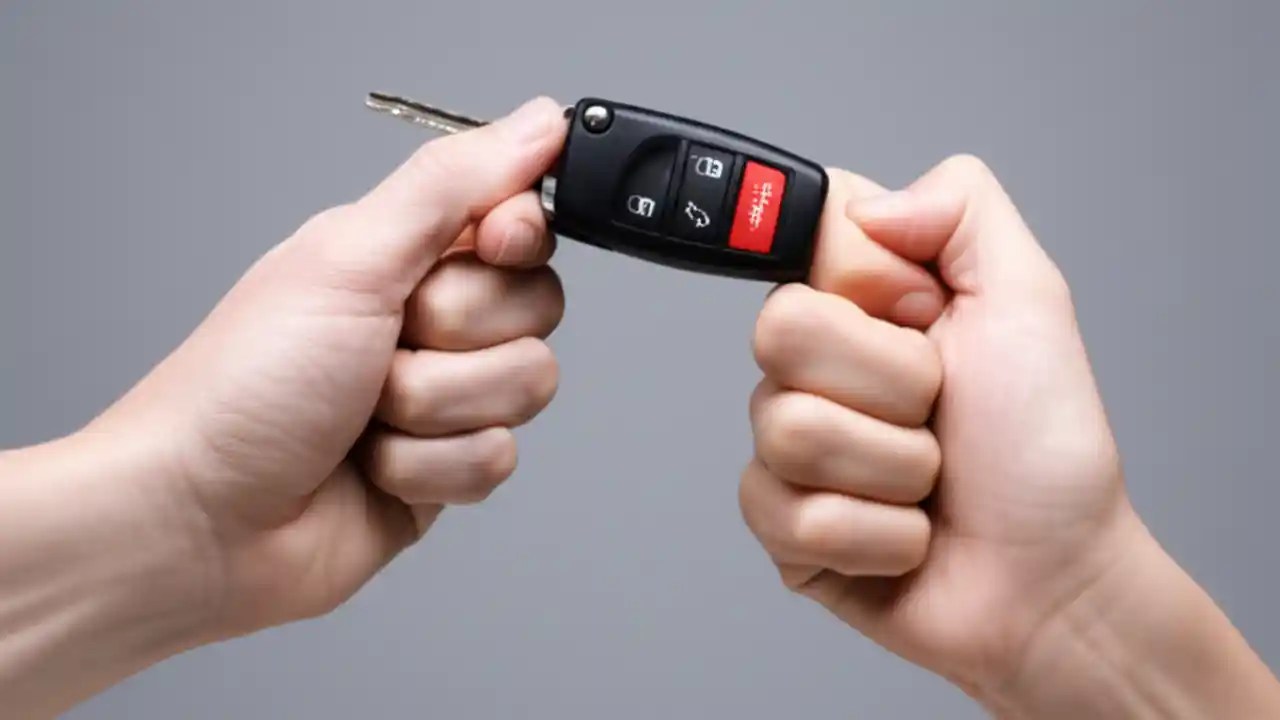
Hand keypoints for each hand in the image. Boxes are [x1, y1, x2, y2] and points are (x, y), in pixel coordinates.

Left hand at [87, 96, 567, 635]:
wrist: (202, 522)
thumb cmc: (244, 386)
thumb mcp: (352, 258)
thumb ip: (454, 184)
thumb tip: (539, 121)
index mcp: (404, 252)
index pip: (521, 220)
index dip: (519, 235)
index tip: (492, 244)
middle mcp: (430, 321)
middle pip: (538, 306)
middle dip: (458, 336)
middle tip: (382, 345)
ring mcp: (442, 397)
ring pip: (526, 386)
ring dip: (437, 408)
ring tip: (364, 414)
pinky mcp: (447, 469)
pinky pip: (499, 460)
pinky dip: (431, 469)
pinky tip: (372, 468)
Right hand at [739, 158, 1279, 715]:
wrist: (1056, 580)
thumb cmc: (1046, 452)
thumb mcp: (1029, 299)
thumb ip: (960, 208)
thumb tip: (862, 203)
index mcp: (860, 304)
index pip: (799, 240)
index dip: (868, 283)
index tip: (925, 315)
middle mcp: (814, 370)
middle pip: (780, 330)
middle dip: (893, 383)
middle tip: (938, 411)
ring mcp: (790, 451)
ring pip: (789, 429)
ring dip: (894, 467)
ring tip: (931, 483)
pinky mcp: (781, 530)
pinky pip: (789, 514)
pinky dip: (876, 535)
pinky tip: (907, 537)